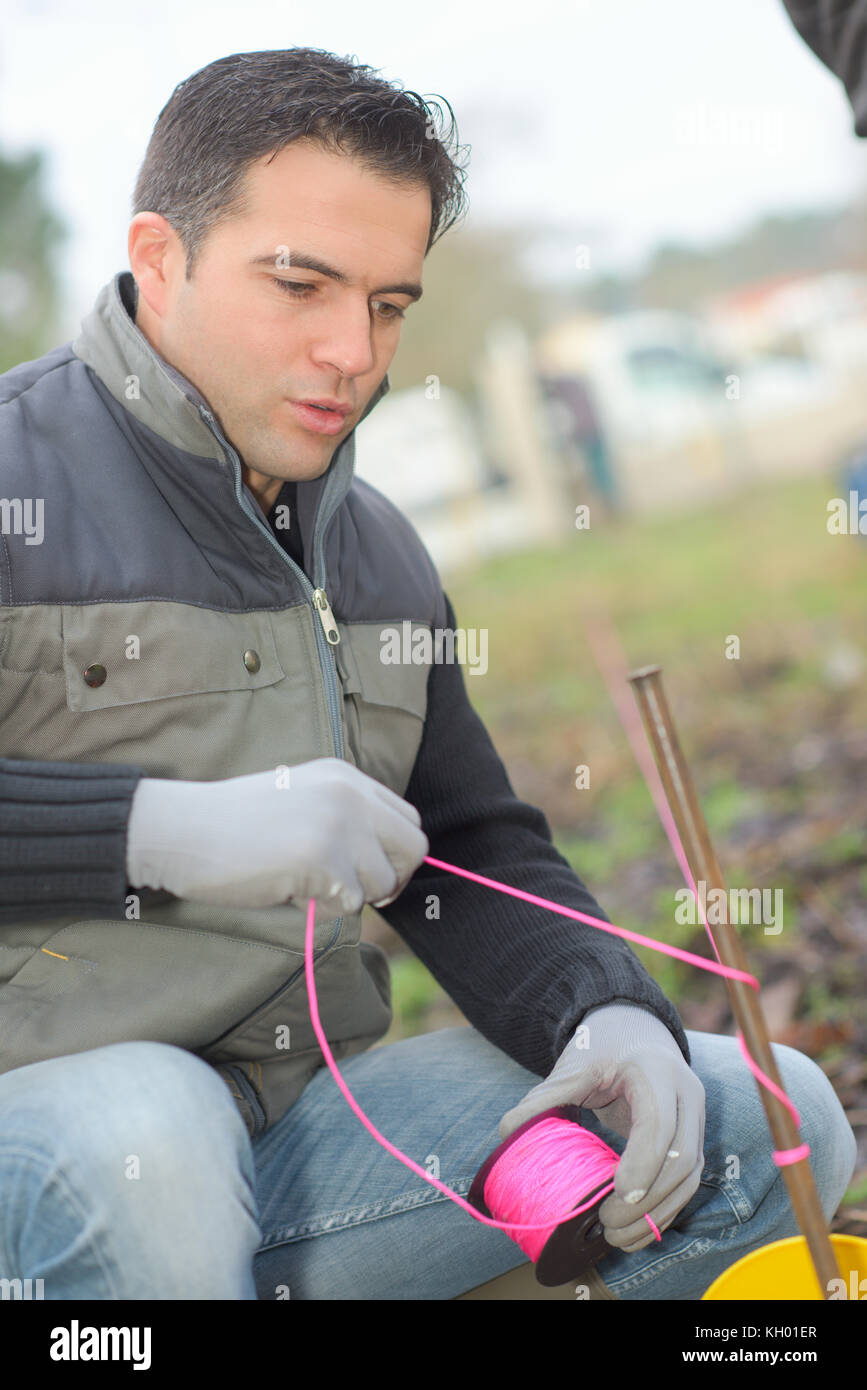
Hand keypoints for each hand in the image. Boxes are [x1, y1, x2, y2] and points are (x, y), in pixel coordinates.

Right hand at [126, 757, 428, 916]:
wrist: (182, 829)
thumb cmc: (233, 825)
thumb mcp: (300, 801)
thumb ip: (343, 820)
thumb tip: (387, 866)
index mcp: (345, 777)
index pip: (407, 819)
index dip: (394, 854)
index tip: (368, 874)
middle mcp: (350, 794)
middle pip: (413, 848)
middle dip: (390, 879)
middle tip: (351, 892)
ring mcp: (338, 823)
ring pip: (381, 883)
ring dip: (347, 897)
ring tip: (301, 883)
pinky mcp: (323, 857)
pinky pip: (349, 904)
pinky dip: (321, 909)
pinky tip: (286, 889)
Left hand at [498, 1002, 704, 1252]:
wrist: (634, 1029)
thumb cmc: (603, 1047)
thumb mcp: (572, 1066)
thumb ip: (543, 1099)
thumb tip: (508, 1134)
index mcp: (655, 1071)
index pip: (660, 1125)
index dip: (641, 1165)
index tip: (613, 1195)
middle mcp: (685, 1094)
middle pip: (682, 1159)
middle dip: (646, 1202)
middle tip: (606, 1224)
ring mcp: (695, 1117)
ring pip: (690, 1177)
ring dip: (657, 1214)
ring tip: (618, 1238)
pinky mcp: (692, 1138)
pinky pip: (687, 1182)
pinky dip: (663, 1210)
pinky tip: (635, 1229)